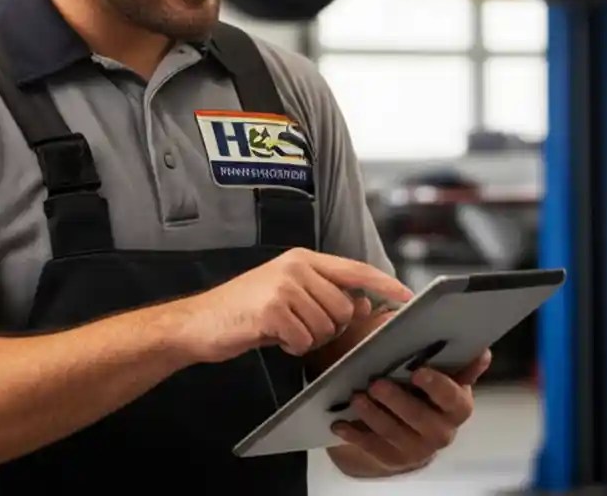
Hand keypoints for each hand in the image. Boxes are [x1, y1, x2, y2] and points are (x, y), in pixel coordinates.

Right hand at [177, 249, 413, 363]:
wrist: (199, 322)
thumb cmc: (244, 310)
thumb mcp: (286, 291)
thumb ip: (322, 293)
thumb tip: (363, 305)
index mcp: (303, 259)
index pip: (355, 270)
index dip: (384, 284)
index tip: (407, 297)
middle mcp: (296, 267)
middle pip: (344, 307)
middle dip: (329, 327)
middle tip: (299, 327)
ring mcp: (284, 287)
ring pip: (327, 326)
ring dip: (308, 338)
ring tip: (283, 330)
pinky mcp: (273, 310)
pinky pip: (304, 339)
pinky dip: (293, 347)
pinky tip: (274, 338)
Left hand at [331, 349, 492, 471]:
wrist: (412, 425)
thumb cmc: (427, 388)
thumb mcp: (443, 371)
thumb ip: (458, 361)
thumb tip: (482, 351)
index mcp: (457, 406)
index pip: (453, 398)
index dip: (437, 386)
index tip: (419, 371)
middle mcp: (442, 432)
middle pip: (421, 419)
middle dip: (398, 401)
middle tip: (377, 383)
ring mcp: (416, 449)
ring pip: (394, 434)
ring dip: (373, 415)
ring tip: (357, 397)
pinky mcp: (392, 458)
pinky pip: (372, 448)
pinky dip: (355, 434)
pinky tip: (340, 423)